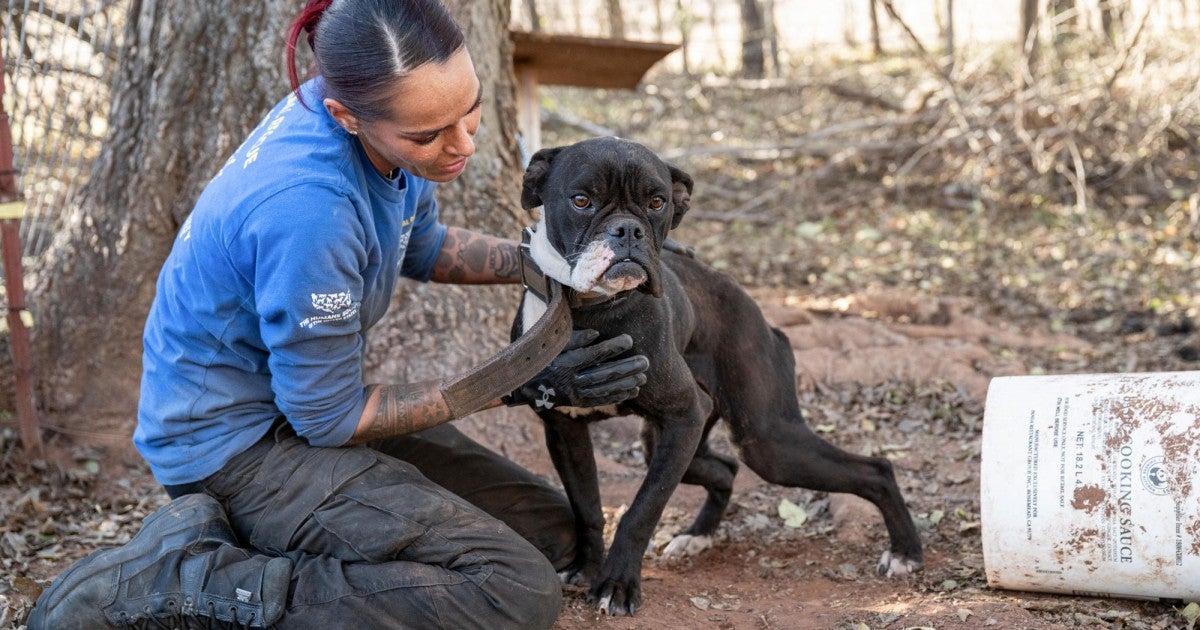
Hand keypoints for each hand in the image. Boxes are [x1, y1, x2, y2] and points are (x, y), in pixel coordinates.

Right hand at [505, 329, 648, 409]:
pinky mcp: (579, 402)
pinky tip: (633, 390)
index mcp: (566, 362)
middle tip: (645, 361)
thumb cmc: (547, 358)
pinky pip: (601, 400)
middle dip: (627, 368)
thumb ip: (575, 338)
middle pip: (604, 374)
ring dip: (626, 383)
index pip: (594, 354)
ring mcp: (576, 394)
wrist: (530, 385)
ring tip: (643, 377)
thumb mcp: (556, 345)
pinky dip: (618, 396)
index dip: (613, 347)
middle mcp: (572, 380)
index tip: (629, 340)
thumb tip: (596, 334)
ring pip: (605, 389)